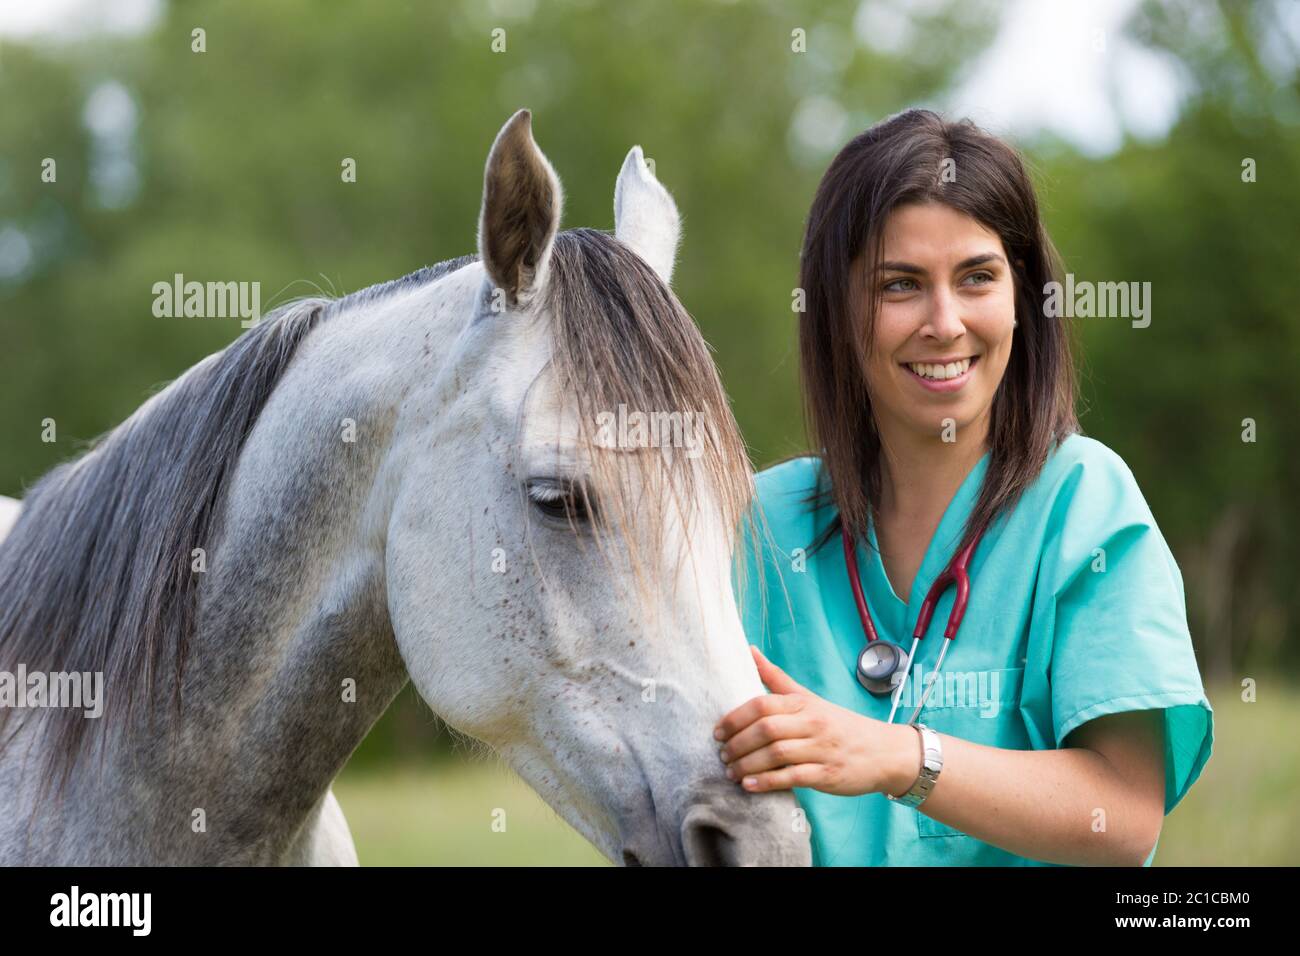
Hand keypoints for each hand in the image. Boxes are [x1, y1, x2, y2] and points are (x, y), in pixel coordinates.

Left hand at [712, 645, 919, 796]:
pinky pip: (792, 778)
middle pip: (766, 730)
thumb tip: (748, 650)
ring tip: (731, 772)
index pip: (762, 705)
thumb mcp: (809, 698)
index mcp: (804, 704)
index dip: (735, 719)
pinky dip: (766, 783)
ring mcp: (821, 749)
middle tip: (722, 754)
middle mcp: (812, 723)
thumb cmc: (839, 724)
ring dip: (747, 765)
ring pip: (776, 755)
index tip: (718, 732)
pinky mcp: (827, 775)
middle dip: (738, 744)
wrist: (884, 752)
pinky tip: (750, 786)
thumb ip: (776, 678)